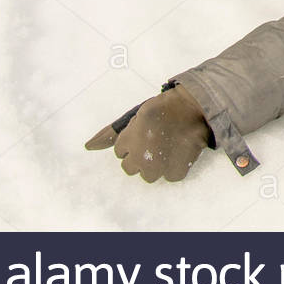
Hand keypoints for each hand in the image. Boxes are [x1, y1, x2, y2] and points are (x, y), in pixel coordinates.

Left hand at [85, 84, 213, 182]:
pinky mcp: (175, 172)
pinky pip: (169, 177)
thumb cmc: (165, 106)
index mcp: (127, 141)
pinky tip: (178, 154)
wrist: (195, 107)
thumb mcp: (136, 115)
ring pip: (148, 175)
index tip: (145, 133)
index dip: (133, 142)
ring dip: (154, 165)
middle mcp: (139, 157)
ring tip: (166, 149)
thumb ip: (111, 133)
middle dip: (139, 156)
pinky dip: (173, 167)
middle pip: (130, 167)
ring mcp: (157, 167)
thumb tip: (88, 147)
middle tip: (154, 142)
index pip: (121, 152)